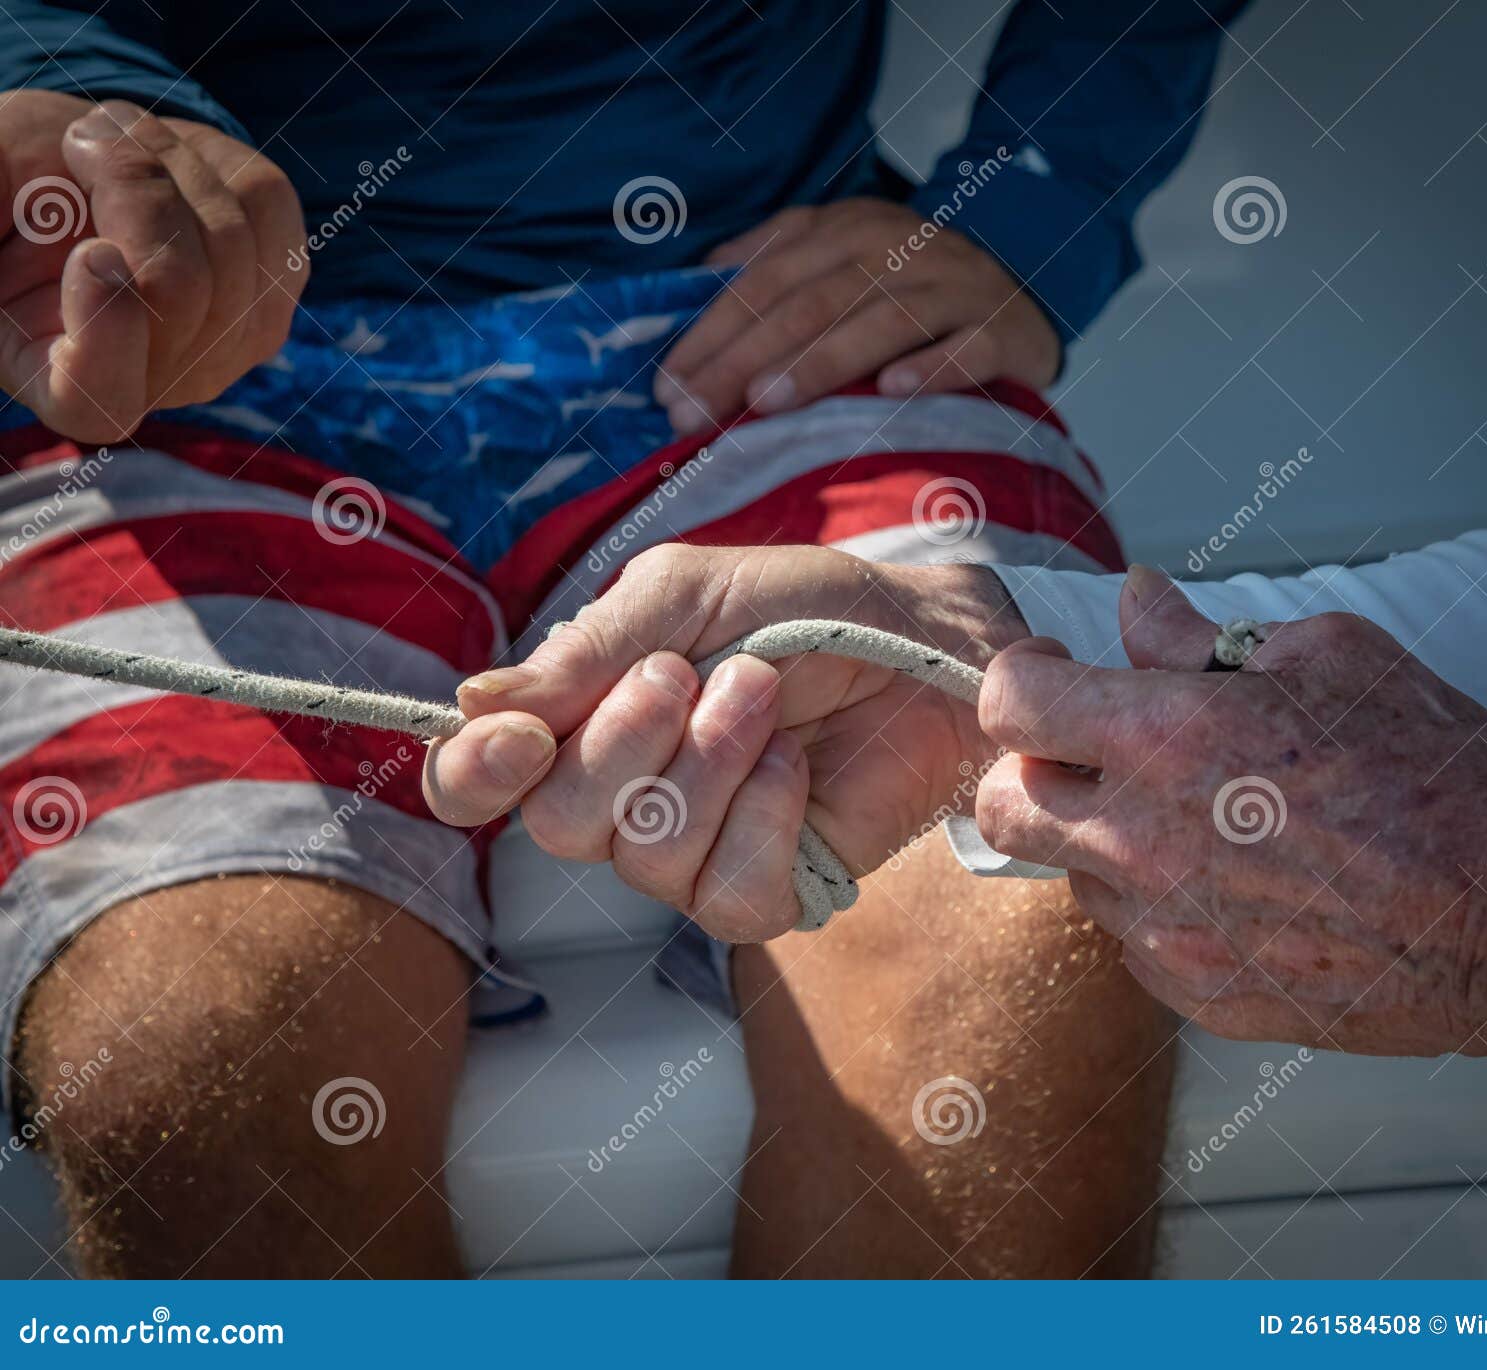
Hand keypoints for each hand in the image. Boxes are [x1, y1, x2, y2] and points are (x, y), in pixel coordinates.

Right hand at [0, 91, 305, 442]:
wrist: (74, 168)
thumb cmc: (6, 185)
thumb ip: (4, 213)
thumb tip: (96, 262)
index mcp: (51, 376)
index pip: (96, 399)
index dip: (106, 338)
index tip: (91, 256)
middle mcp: (151, 382)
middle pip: (181, 292)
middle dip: (130, 187)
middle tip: (80, 141)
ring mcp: (224, 347)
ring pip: (233, 245)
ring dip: (169, 162)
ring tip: (113, 141)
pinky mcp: (272, 289)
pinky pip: (268, 210)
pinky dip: (217, 163)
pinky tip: (171, 158)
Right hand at [423, 545, 1026, 940]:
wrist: (920, 640)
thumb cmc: (803, 608)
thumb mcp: (686, 593)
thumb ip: (588, 650)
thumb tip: (473, 702)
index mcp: (583, 721)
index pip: (478, 780)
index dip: (476, 772)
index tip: (522, 738)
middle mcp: (621, 799)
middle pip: (558, 823)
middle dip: (629, 738)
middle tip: (696, 672)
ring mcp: (690, 854)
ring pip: (645, 857)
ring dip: (713, 758)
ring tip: (766, 694)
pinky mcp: (766, 891)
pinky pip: (726, 893)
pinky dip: (766, 813)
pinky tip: (796, 764)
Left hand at [654, 197, 1058, 434]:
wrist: (1024, 303)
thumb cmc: (912, 298)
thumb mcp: (842, 263)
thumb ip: (775, 262)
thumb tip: (700, 281)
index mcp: (850, 229)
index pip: (767, 278)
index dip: (714, 332)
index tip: (669, 387)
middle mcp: (901, 249)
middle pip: (812, 301)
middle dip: (745, 358)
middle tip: (696, 413)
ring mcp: (956, 288)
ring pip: (882, 320)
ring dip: (823, 362)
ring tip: (767, 402)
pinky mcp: (1004, 331)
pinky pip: (968, 349)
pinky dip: (933, 368)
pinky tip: (893, 391)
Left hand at [974, 567, 1486, 1075]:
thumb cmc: (1440, 782)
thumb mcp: (1331, 658)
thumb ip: (1203, 634)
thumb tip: (1137, 601)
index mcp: (1170, 737)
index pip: (1010, 701)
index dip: (1020, 675)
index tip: (1051, 671)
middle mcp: (1144, 839)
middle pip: (999, 805)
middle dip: (1025, 767)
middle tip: (1083, 750)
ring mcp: (1164, 929)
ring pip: (1067, 874)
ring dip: (1099, 838)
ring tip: (1192, 819)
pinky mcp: (1194, 992)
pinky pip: (1129, 942)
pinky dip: (1154, 907)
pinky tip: (1228, 884)